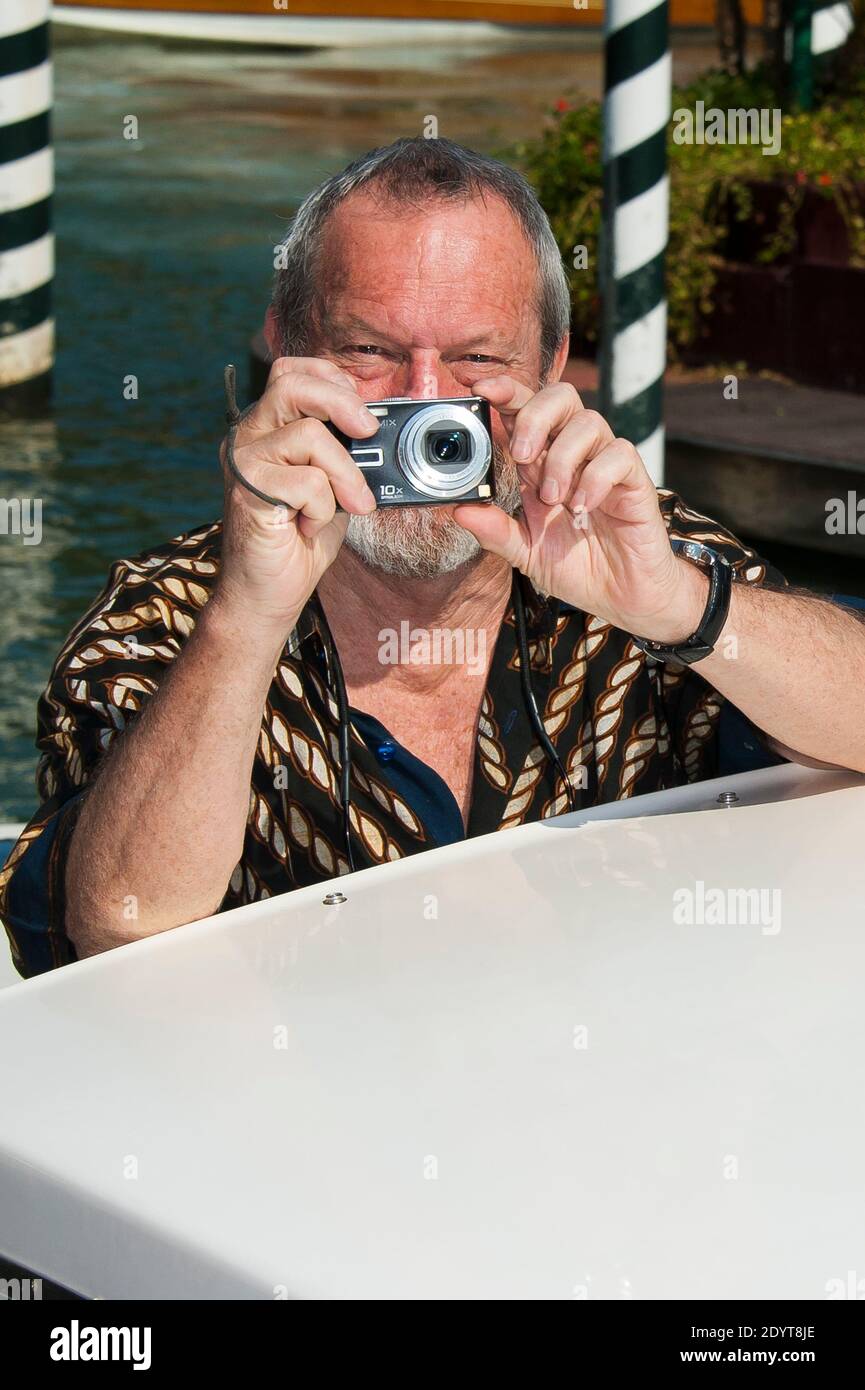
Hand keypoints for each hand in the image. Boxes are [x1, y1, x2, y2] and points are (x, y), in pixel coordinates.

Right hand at [214, 357, 378, 632]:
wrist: (267, 594)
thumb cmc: (300, 542)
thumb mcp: (333, 488)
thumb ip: (348, 455)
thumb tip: (387, 432)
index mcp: (267, 427)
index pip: (293, 372)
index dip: (333, 381)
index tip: (363, 414)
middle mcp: (249, 435)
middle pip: (291, 382)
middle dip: (341, 403)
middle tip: (369, 432)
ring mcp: (244, 461)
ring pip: (307, 434)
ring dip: (345, 473)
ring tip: (352, 504)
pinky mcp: (247, 491)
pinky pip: (306, 482)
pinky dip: (324, 508)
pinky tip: (310, 527)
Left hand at [453, 376, 707, 641]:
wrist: (623, 598)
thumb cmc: (578, 567)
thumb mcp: (526, 552)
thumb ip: (495, 531)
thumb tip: (459, 509)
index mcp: (542, 463)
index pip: (524, 409)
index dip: (504, 390)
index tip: (478, 389)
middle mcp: (574, 456)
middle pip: (560, 397)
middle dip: (534, 415)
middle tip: (520, 455)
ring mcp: (605, 465)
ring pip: (588, 422)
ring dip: (562, 458)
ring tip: (554, 499)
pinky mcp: (634, 481)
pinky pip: (618, 455)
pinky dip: (595, 477)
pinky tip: (583, 507)